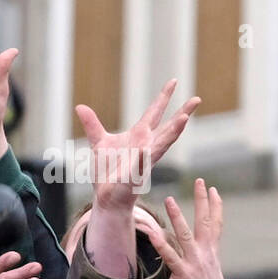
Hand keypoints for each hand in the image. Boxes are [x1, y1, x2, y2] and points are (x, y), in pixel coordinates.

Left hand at [75, 79, 199, 212]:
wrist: (106, 197)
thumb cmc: (107, 173)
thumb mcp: (98, 142)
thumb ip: (92, 124)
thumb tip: (80, 106)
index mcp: (139, 136)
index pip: (154, 113)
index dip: (164, 97)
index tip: (174, 81)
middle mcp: (147, 146)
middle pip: (168, 126)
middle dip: (182, 113)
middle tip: (197, 99)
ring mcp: (144, 159)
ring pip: (163, 143)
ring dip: (174, 131)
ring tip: (185, 118)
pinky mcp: (137, 173)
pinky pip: (143, 161)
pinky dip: (146, 155)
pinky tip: (147, 149)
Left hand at [146, 179, 230, 278]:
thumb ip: (196, 274)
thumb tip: (188, 278)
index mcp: (211, 256)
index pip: (215, 226)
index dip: (215, 208)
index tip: (214, 191)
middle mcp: (206, 256)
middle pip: (205, 223)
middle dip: (203, 201)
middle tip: (202, 181)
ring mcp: (195, 264)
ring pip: (186, 235)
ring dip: (177, 216)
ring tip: (169, 199)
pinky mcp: (184, 275)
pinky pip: (171, 256)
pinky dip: (161, 243)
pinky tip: (153, 232)